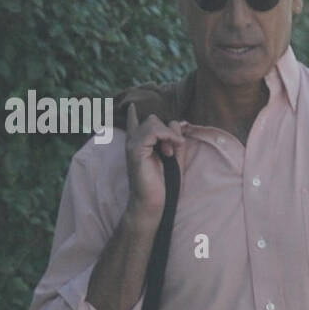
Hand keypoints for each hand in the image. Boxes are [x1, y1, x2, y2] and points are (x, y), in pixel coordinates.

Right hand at [123, 102, 186, 219]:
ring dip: (169, 135)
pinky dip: (167, 136)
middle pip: (152, 119)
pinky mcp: (135, 151)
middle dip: (168, 130)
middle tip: (172, 150)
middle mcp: (133, 142)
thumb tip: (176, 123)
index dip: (134, 114)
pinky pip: (153, 131)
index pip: (134, 122)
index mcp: (139, 144)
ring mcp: (132, 145)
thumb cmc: (163, 184)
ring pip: (153, 122)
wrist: (153, 203)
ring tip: (170, 153)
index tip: (132, 106)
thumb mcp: (175, 158)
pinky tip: (171, 149)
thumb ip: (176, 141)